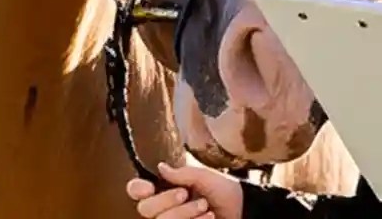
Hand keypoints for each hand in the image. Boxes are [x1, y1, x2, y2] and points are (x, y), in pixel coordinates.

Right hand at [125, 161, 243, 218]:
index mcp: (166, 190)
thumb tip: (161, 167)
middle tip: (186, 194)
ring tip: (206, 208)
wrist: (243, 212)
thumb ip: (184, 173)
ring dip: (185, 213)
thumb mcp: (207, 177)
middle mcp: (164, 209)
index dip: (137, 189)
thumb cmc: (225, 193)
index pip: (138, 190)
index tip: (149, 187)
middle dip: (167, 201)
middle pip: (146, 209)